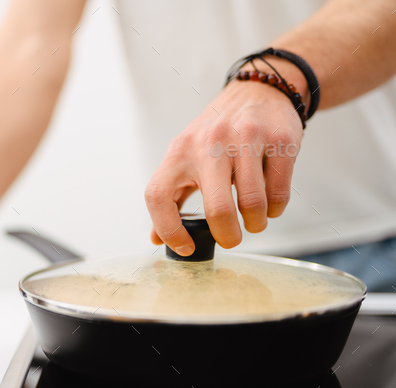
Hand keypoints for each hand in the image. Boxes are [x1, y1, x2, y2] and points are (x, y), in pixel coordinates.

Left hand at [145, 78, 303, 254]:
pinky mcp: (279, 141)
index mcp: (180, 151)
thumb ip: (172, 196)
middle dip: (228, 236)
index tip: (185, 246)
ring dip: (256, 224)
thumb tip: (157, 238)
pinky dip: (275, 209)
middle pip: (217, 209)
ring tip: (253, 220)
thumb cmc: (216, 135)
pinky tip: (269, 203)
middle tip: (231, 239)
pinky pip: (279, 193)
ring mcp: (246, 139)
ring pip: (252, 204)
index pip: (158, 196)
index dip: (168, 229)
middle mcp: (210, 143)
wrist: (257, 92)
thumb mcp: (186, 156)